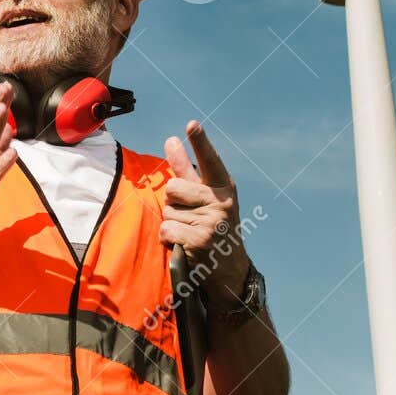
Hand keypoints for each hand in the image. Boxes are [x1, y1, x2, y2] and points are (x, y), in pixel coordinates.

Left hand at [161, 121, 248, 307]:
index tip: (191, 124)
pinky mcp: (200, 241)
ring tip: (191, 233)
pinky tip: (185, 245)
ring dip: (172, 224)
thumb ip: (186, 170)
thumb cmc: (213, 227)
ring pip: (167, 211)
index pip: (210, 161)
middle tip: (191, 218)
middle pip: (173, 188)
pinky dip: (169, 239)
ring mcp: (212, 222)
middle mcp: (222, 202)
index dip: (200, 143)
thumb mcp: (205, 198)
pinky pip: (166, 230)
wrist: (229, 270)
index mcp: (224, 188)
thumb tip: (170, 140)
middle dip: (173, 203)